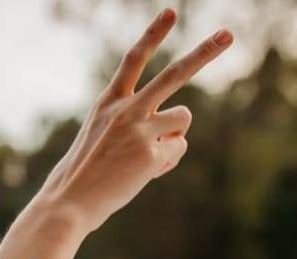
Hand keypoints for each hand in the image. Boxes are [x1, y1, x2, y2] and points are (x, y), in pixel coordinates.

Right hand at [36, 8, 232, 234]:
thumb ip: (134, 126)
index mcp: (107, 103)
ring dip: (175, 133)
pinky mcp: (151, 154)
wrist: (69, 201)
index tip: (170, 12)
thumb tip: (178, 136)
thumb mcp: (100, 139)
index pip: (132, 60)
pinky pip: (177, 150)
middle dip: (204, 53)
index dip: (152, 34)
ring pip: (183, 118)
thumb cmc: (83, 174)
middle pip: (174, 74)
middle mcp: (125, 110)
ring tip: (149, 153)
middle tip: (227, 36)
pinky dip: (165, 162)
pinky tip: (143, 173)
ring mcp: (139, 131)